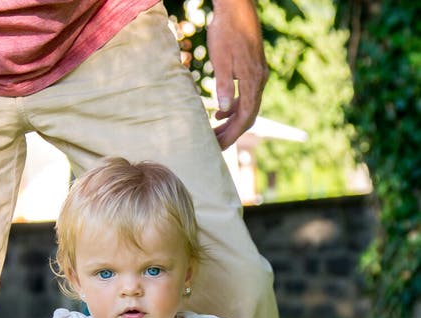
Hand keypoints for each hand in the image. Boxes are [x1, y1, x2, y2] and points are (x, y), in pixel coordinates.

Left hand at [207, 0, 267, 149]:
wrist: (237, 7)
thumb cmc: (227, 31)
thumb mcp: (222, 59)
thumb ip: (224, 85)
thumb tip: (224, 110)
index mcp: (253, 82)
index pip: (244, 118)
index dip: (232, 135)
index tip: (218, 147)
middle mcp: (259, 81)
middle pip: (247, 117)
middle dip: (231, 133)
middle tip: (214, 146)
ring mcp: (257, 76)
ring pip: (246, 108)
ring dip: (231, 122)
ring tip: (214, 134)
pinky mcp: (252, 70)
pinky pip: (245, 96)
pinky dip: (232, 108)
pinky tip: (219, 113)